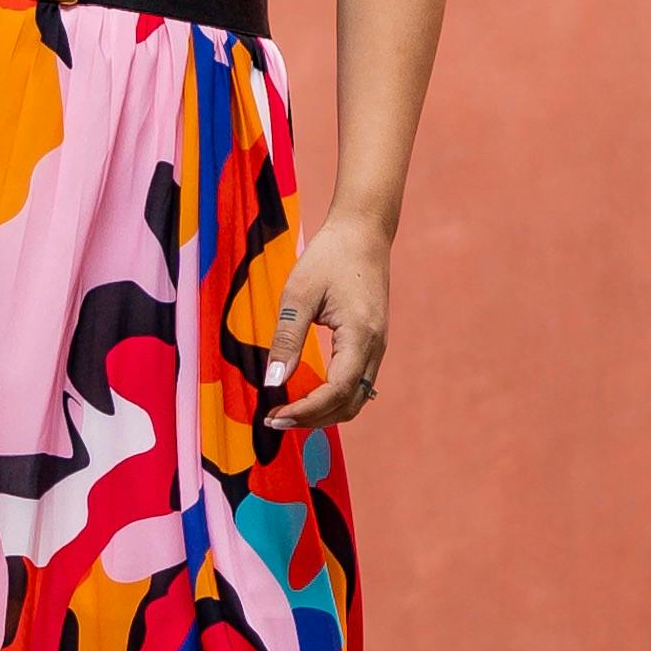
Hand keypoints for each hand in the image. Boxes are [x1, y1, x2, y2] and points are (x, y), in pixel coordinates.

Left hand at [261, 216, 389, 441]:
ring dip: (324, 412)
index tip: (273, 415)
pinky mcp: (372, 343)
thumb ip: (287, 339)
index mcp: (360, 336)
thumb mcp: (299, 293)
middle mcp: (375, 348)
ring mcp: (377, 347)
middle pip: (349, 405)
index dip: (304, 411)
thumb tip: (273, 381)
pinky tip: (307, 394)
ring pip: (356, 399)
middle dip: (312, 419)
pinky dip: (333, 398)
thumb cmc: (330, 256)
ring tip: (289, 411)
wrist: (363, 231)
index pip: (335, 392)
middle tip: (275, 419)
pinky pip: (357, 384)